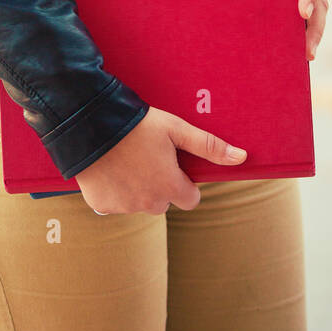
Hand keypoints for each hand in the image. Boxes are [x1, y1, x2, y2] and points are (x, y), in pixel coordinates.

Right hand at [74, 105, 246, 215]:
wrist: (90, 123)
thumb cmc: (137, 124)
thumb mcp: (175, 129)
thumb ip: (209, 146)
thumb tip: (241, 157)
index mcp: (170, 187)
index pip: (190, 199)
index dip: (184, 182)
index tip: (173, 164)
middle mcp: (149, 203)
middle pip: (163, 202)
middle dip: (158, 185)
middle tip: (146, 157)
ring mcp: (124, 207)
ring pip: (137, 202)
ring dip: (135, 188)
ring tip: (125, 159)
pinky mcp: (101, 206)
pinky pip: (113, 204)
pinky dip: (113, 191)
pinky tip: (108, 169)